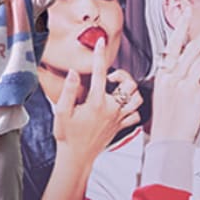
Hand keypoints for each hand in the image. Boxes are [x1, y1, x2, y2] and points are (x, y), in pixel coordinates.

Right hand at [51, 39, 140, 165]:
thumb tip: (74, 73)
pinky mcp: (121, 127)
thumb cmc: (67, 136)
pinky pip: (136, 115)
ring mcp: (118, 118)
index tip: (101, 42)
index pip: (100, 73)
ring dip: (131, 91)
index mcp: (96, 103)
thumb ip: (69, 90)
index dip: (100, 55)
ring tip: (119, 89)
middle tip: (111, 77)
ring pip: (137, 99)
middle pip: (129, 84)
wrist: (76, 157)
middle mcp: (111, 109)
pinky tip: (123, 106)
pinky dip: (133, 108)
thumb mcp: (62, 112)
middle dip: (122, 75)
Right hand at [149, 13, 199, 143]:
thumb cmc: (167, 123)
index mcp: (163, 76)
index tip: (186, 12)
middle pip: (191, 47)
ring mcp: (183, 88)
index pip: (172, 46)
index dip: (180, 27)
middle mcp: (171, 78)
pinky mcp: (195, 99)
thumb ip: (173, 80)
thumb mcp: (164, 97)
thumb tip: (185, 68)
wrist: (166, 144)